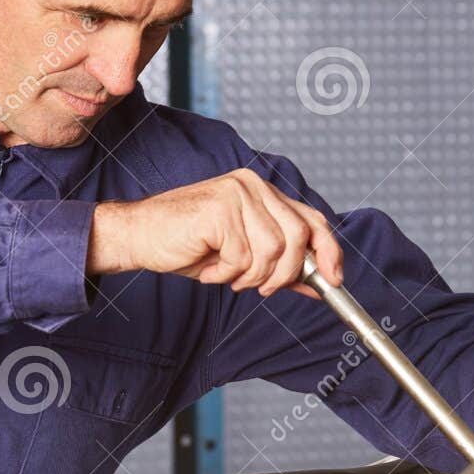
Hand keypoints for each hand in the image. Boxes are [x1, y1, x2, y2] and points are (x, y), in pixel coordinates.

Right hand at [88, 168, 343, 299]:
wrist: (139, 236)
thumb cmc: (188, 245)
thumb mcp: (244, 257)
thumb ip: (282, 264)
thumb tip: (320, 283)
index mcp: (262, 190)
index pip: (312, 218)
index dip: (328, 251)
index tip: (334, 280)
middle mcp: (253, 185)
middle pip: (298, 237)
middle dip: (284, 274)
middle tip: (260, 288)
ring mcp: (236, 194)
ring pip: (272, 251)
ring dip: (249, 277)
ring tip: (224, 275)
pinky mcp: (219, 210)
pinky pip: (242, 258)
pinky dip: (225, 275)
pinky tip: (207, 268)